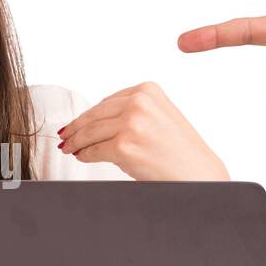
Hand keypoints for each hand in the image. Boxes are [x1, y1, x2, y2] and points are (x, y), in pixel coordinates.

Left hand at [56, 82, 228, 180]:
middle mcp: (139, 102)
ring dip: (76, 141)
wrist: (198, 175)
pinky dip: (85, 155)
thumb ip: (134, 113)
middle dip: (77, 127)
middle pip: (95, 114)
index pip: (108, 101)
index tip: (79, 122)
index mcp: (148, 90)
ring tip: (69, 147)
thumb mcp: (160, 118)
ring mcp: (131, 124)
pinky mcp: (124, 146)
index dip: (90, 114)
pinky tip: (82, 156)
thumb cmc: (182, 153)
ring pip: (91, 132)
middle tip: (67, 134)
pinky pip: (94, 150)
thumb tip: (99, 121)